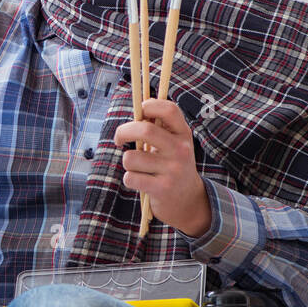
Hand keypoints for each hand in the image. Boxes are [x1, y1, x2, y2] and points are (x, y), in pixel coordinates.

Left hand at [113, 98, 211, 237]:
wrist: (189, 201)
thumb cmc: (172, 166)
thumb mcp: (173, 144)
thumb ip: (158, 128)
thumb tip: (137, 111)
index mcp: (183, 134)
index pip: (169, 110)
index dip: (150, 105)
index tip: (139, 112)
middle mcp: (181, 150)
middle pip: (145, 130)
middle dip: (123, 132)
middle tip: (118, 139)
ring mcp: (172, 170)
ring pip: (131, 158)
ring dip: (127, 162)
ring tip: (138, 168)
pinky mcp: (162, 188)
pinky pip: (130, 177)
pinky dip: (129, 179)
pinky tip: (141, 182)